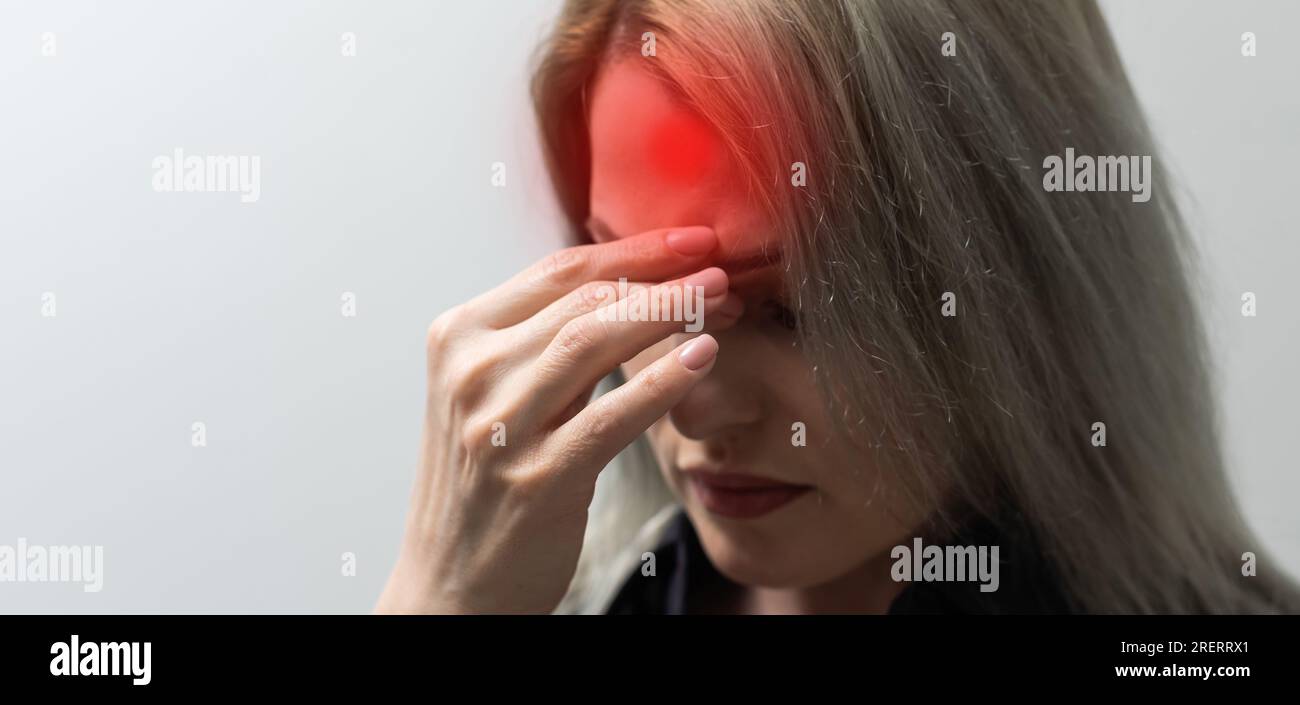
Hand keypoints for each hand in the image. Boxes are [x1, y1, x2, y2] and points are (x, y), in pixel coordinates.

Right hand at [375, 226, 742, 613]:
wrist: (453, 582)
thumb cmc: (485, 483)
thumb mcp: (495, 392)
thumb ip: (543, 339)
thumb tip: (632, 284)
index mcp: (458, 337)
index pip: (558, 270)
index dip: (633, 250)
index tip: (689, 240)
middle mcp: (471, 372)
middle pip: (583, 299)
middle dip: (663, 279)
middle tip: (720, 272)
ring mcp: (499, 425)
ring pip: (595, 341)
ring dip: (669, 314)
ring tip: (720, 304)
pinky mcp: (537, 478)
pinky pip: (611, 415)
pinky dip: (662, 381)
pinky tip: (702, 359)